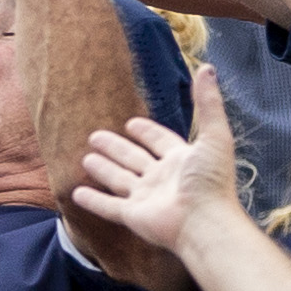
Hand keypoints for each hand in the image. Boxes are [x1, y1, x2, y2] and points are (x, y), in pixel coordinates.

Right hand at [73, 62, 240, 253]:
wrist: (205, 223)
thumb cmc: (212, 181)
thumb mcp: (214, 135)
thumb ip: (208, 103)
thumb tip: (207, 67)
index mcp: (181, 160)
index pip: (160, 141)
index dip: (147, 133)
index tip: (131, 124)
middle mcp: (162, 178)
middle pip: (134, 159)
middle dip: (116, 148)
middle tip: (95, 136)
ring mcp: (146, 198)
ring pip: (119, 180)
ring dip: (103, 170)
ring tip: (86, 159)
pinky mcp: (133, 216)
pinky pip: (109, 206)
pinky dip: (93, 200)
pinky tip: (77, 192)